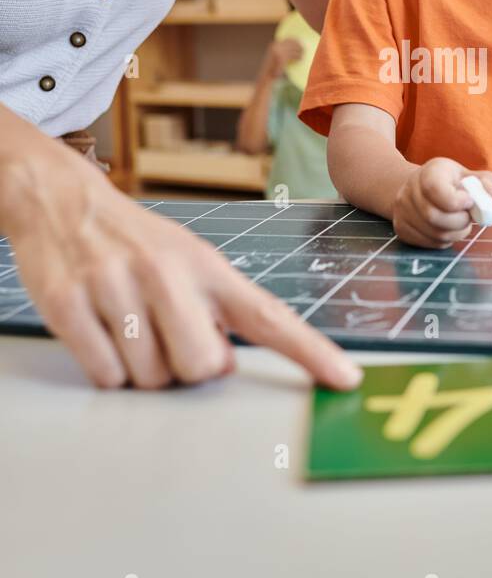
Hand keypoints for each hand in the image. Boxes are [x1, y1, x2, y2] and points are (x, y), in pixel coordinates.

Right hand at [3, 146, 361, 390]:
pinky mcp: (70, 304)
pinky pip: (104, 375)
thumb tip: (224, 366)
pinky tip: (100, 331)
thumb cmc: (135, 242)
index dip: (310, 351)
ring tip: (128, 325)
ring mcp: (116, 287)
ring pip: (150, 379)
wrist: (61, 198)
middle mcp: (166, 272)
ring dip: (141, 369)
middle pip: (202, 367)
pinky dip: (105, 370)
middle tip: (166, 338)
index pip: (269, 315)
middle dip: (187, 369)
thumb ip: (217, 312)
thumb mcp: (188, 261)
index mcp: (207, 266)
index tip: (345, 378)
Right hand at [262, 38, 304, 80]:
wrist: (266, 76)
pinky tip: (300, 59)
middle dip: (298, 46)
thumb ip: (283, 50)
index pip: (288, 39)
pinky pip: (292, 56)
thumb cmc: (273, 68)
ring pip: (292, 50)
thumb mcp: (276, 56)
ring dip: (299, 52)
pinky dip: (297, 57)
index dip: (295, 41)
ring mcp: (277, 52)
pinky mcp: (280, 58)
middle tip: (304, 49)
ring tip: (302, 55)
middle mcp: (275, 46)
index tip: (301, 43)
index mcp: (274, 45)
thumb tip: (296, 46)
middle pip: (291, 43)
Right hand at [391, 158, 491, 247]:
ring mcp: (402, 211)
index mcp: (429, 172)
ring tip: (461, 222)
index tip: (469, 202)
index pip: (434, 188)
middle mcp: (409, 190)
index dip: (455, 201)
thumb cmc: (452, 183)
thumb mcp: (472, 176)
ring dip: (456, 233)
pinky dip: (446, 241)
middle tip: (468, 216)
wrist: (421, 189)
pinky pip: (429, 243)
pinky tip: (449, 229)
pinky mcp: (402, 229)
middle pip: (434, 216)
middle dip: (459, 221)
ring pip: (434, 234)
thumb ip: (488, 184)